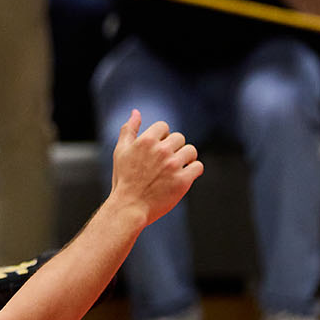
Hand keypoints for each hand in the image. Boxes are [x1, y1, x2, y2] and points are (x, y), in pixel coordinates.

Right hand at [109, 110, 203, 224]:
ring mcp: (173, 165)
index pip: (163, 126)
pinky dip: (193, 171)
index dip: (161, 138)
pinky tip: (183, 177)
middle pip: (179, 138)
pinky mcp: (183, 180)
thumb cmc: (124, 180)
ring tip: (175, 169)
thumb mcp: (121, 152)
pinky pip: (198, 167)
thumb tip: (136, 112)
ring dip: (186, 159)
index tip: (155, 151)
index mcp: (145, 141)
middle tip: (164, 164)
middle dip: (174, 149)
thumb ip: (129, 130)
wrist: (129, 208)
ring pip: (191, 151)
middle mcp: (161, 150)